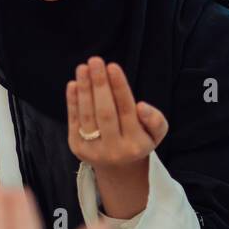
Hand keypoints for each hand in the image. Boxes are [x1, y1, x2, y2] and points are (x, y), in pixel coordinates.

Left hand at [66, 57, 167, 172]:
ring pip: (88, 116)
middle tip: (95, 60)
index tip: (112, 66)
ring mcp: (93, 150)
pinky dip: (72, 102)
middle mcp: (114, 150)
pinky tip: (73, 84)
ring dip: (84, 90)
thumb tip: (141, 106)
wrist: (118, 167)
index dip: (119, 88)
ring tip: (83, 68)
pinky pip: (74, 122)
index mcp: (136, 144)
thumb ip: (155, 120)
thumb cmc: (139, 140)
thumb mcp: (156, 134)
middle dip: (99, 85)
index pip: (127, 111)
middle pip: (105, 112)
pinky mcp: (77, 148)